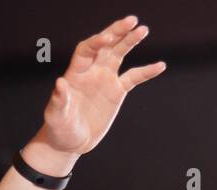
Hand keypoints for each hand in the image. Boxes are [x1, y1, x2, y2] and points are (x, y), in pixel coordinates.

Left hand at [36, 16, 164, 157]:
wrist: (71, 142)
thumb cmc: (59, 128)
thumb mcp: (56, 116)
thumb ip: (59, 99)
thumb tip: (60, 83)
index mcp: (76, 72)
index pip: (87, 49)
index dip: (96, 42)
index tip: (107, 39)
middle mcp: (92, 70)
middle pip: (106, 45)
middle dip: (117, 32)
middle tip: (131, 21)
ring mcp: (105, 79)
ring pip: (120, 54)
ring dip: (131, 41)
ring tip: (143, 30)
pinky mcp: (117, 91)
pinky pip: (134, 78)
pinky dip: (147, 71)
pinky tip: (160, 65)